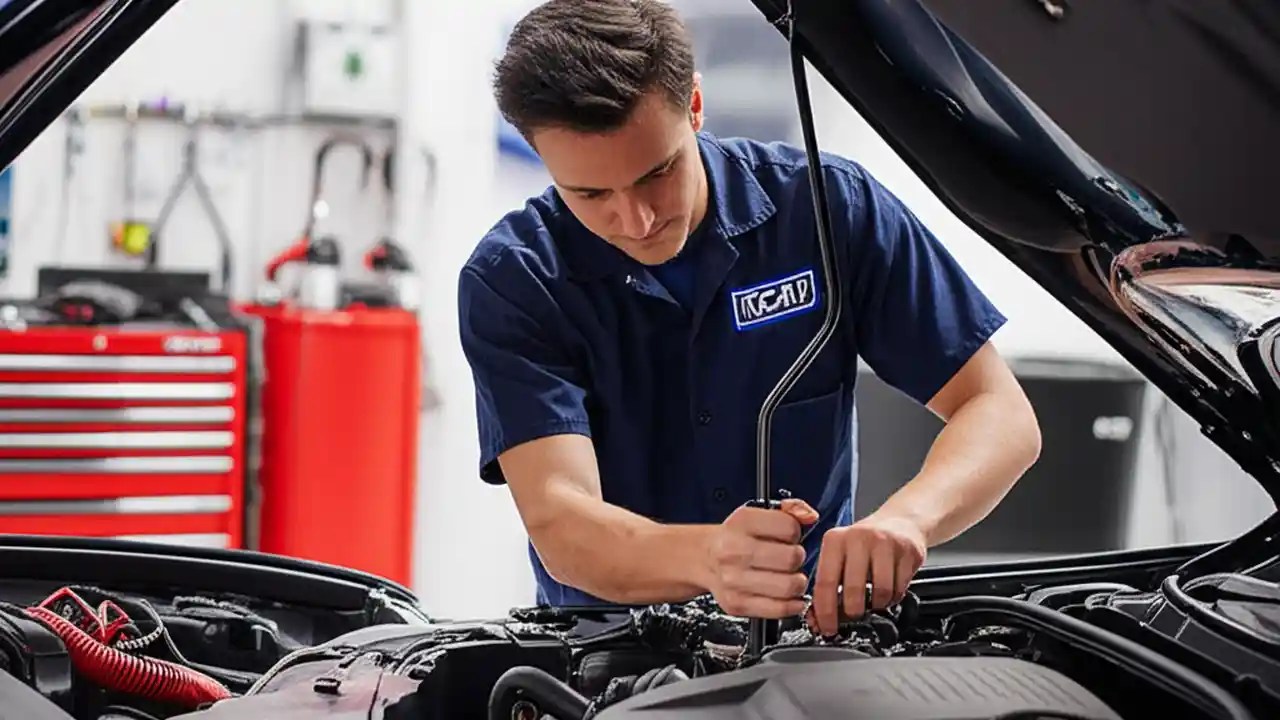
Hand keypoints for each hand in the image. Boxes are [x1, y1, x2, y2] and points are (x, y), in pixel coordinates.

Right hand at [702, 499, 818, 617]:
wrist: (704, 558)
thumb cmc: (735, 537)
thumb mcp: (757, 515)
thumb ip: (790, 510)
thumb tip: (810, 516)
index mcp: (742, 522)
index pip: (790, 527)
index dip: (796, 532)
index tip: (788, 536)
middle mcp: (734, 550)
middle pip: (792, 558)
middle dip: (797, 559)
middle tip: (790, 559)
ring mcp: (734, 580)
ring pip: (789, 586)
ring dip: (797, 583)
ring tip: (789, 577)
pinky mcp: (737, 604)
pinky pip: (779, 609)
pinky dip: (792, 604)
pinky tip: (788, 596)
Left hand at [807, 514, 926, 635]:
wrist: (901, 522)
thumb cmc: (865, 544)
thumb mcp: (841, 555)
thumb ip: (829, 585)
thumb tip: (819, 621)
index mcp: (835, 539)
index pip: (826, 582)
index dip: (826, 612)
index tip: (827, 628)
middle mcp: (859, 537)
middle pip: (853, 590)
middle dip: (853, 611)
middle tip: (855, 613)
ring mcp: (885, 542)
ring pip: (880, 592)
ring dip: (877, 604)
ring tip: (874, 597)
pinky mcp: (908, 551)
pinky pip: (899, 589)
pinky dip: (893, 597)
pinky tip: (890, 588)